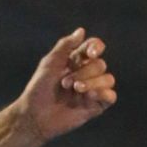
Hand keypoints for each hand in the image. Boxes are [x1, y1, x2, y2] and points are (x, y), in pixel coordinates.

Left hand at [16, 27, 116, 142]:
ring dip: (92, 83)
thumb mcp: (50, 63)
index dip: (96, 47)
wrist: (35, 115)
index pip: (94, 47)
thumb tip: (82, 31)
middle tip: (65, 83)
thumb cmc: (39, 89)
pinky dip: (103, 94)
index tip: (90, 53)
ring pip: (108, 79)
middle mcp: (86, 74)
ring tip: (75, 89)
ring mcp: (91, 91)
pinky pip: (111, 96)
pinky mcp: (94, 107)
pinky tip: (89, 96)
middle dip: (84, 72)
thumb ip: (65, 45)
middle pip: (100, 65)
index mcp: (76, 61)